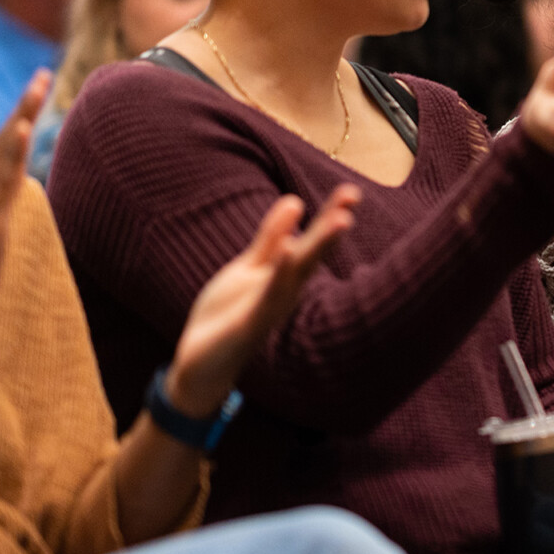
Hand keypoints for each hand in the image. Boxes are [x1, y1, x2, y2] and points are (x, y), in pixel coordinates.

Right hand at [0, 69, 48, 323]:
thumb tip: (10, 184)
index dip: (18, 117)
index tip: (37, 85)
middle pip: (1, 140)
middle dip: (24, 106)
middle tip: (44, 73)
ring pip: (2, 155)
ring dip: (20, 119)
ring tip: (38, 87)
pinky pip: (2, 185)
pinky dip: (11, 155)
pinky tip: (23, 130)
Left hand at [166, 184, 358, 418]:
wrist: (201, 362)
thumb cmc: (228, 314)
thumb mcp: (250, 268)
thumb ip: (271, 237)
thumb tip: (295, 200)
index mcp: (286, 275)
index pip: (312, 240)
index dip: (330, 215)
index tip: (352, 191)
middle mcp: (286, 291)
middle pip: (312, 254)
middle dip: (330, 227)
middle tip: (352, 198)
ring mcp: (270, 307)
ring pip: (297, 273)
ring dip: (317, 247)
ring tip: (338, 220)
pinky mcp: (250, 324)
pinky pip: (268, 295)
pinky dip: (281, 273)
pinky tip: (290, 250)